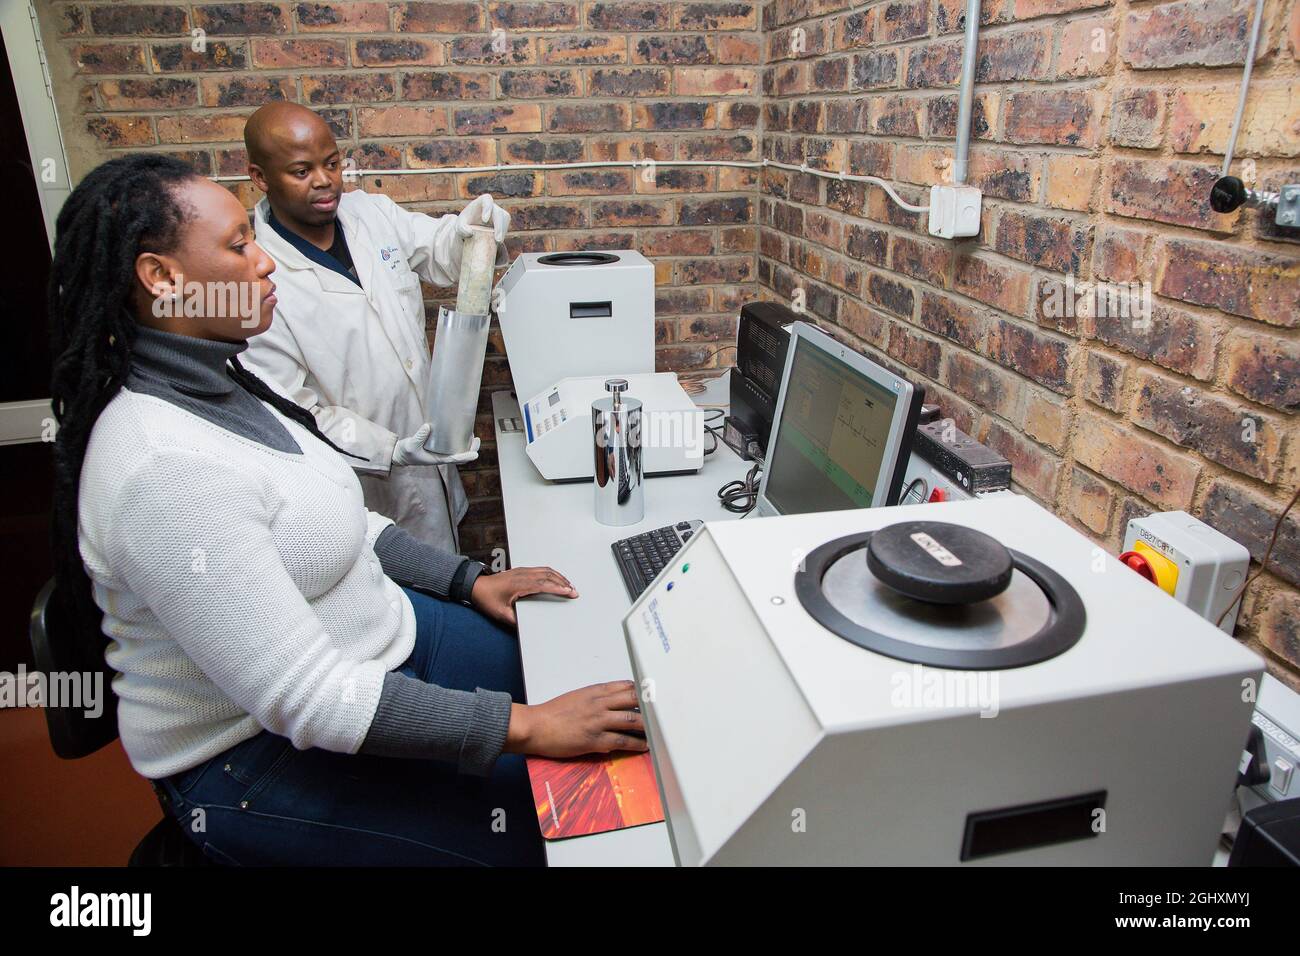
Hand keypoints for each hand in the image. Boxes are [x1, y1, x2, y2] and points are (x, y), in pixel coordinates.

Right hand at [392, 427, 479, 466]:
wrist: (400, 454)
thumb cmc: (406, 452)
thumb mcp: (411, 445)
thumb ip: (419, 436)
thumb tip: (428, 426)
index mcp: (438, 460)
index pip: (456, 459)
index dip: (466, 457)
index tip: (475, 454)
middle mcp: (442, 457)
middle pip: (461, 456)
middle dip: (471, 449)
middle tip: (476, 438)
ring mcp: (441, 452)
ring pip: (458, 450)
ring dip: (467, 445)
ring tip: (472, 434)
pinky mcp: (438, 447)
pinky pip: (452, 445)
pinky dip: (459, 440)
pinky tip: (461, 432)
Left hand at [457, 193, 509, 243]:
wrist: (470, 228)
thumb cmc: (464, 224)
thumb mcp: (459, 226)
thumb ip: (462, 228)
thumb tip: (470, 232)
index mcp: (481, 201)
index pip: (487, 200)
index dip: (487, 209)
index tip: (484, 220)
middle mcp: (492, 206)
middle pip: (499, 212)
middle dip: (499, 226)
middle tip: (497, 239)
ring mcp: (499, 213)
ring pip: (505, 219)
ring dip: (502, 231)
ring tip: (498, 242)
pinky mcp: (503, 221)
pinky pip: (506, 226)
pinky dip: (502, 234)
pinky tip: (497, 241)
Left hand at [470, 566, 576, 626]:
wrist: (475, 586)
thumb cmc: (486, 598)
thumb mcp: (500, 614)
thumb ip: (515, 621)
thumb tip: (527, 628)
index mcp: (519, 584)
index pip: (544, 584)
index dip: (559, 587)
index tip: (570, 592)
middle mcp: (522, 575)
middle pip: (548, 575)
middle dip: (563, 582)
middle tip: (574, 591)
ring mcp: (522, 571)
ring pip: (545, 571)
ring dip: (559, 577)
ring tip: (569, 585)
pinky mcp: (521, 570)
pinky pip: (540, 569)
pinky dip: (551, 573)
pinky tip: (556, 578)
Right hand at [504, 681, 646, 757]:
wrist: (535, 726)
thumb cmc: (552, 713)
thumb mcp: (577, 697)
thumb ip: (596, 698)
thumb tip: (614, 703)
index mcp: (595, 691)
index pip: (626, 686)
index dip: (642, 692)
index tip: (653, 698)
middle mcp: (599, 703)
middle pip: (634, 700)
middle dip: (651, 707)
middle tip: (664, 714)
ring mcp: (598, 721)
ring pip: (632, 720)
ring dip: (649, 727)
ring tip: (659, 733)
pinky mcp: (594, 739)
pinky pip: (622, 741)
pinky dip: (636, 744)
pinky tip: (644, 747)